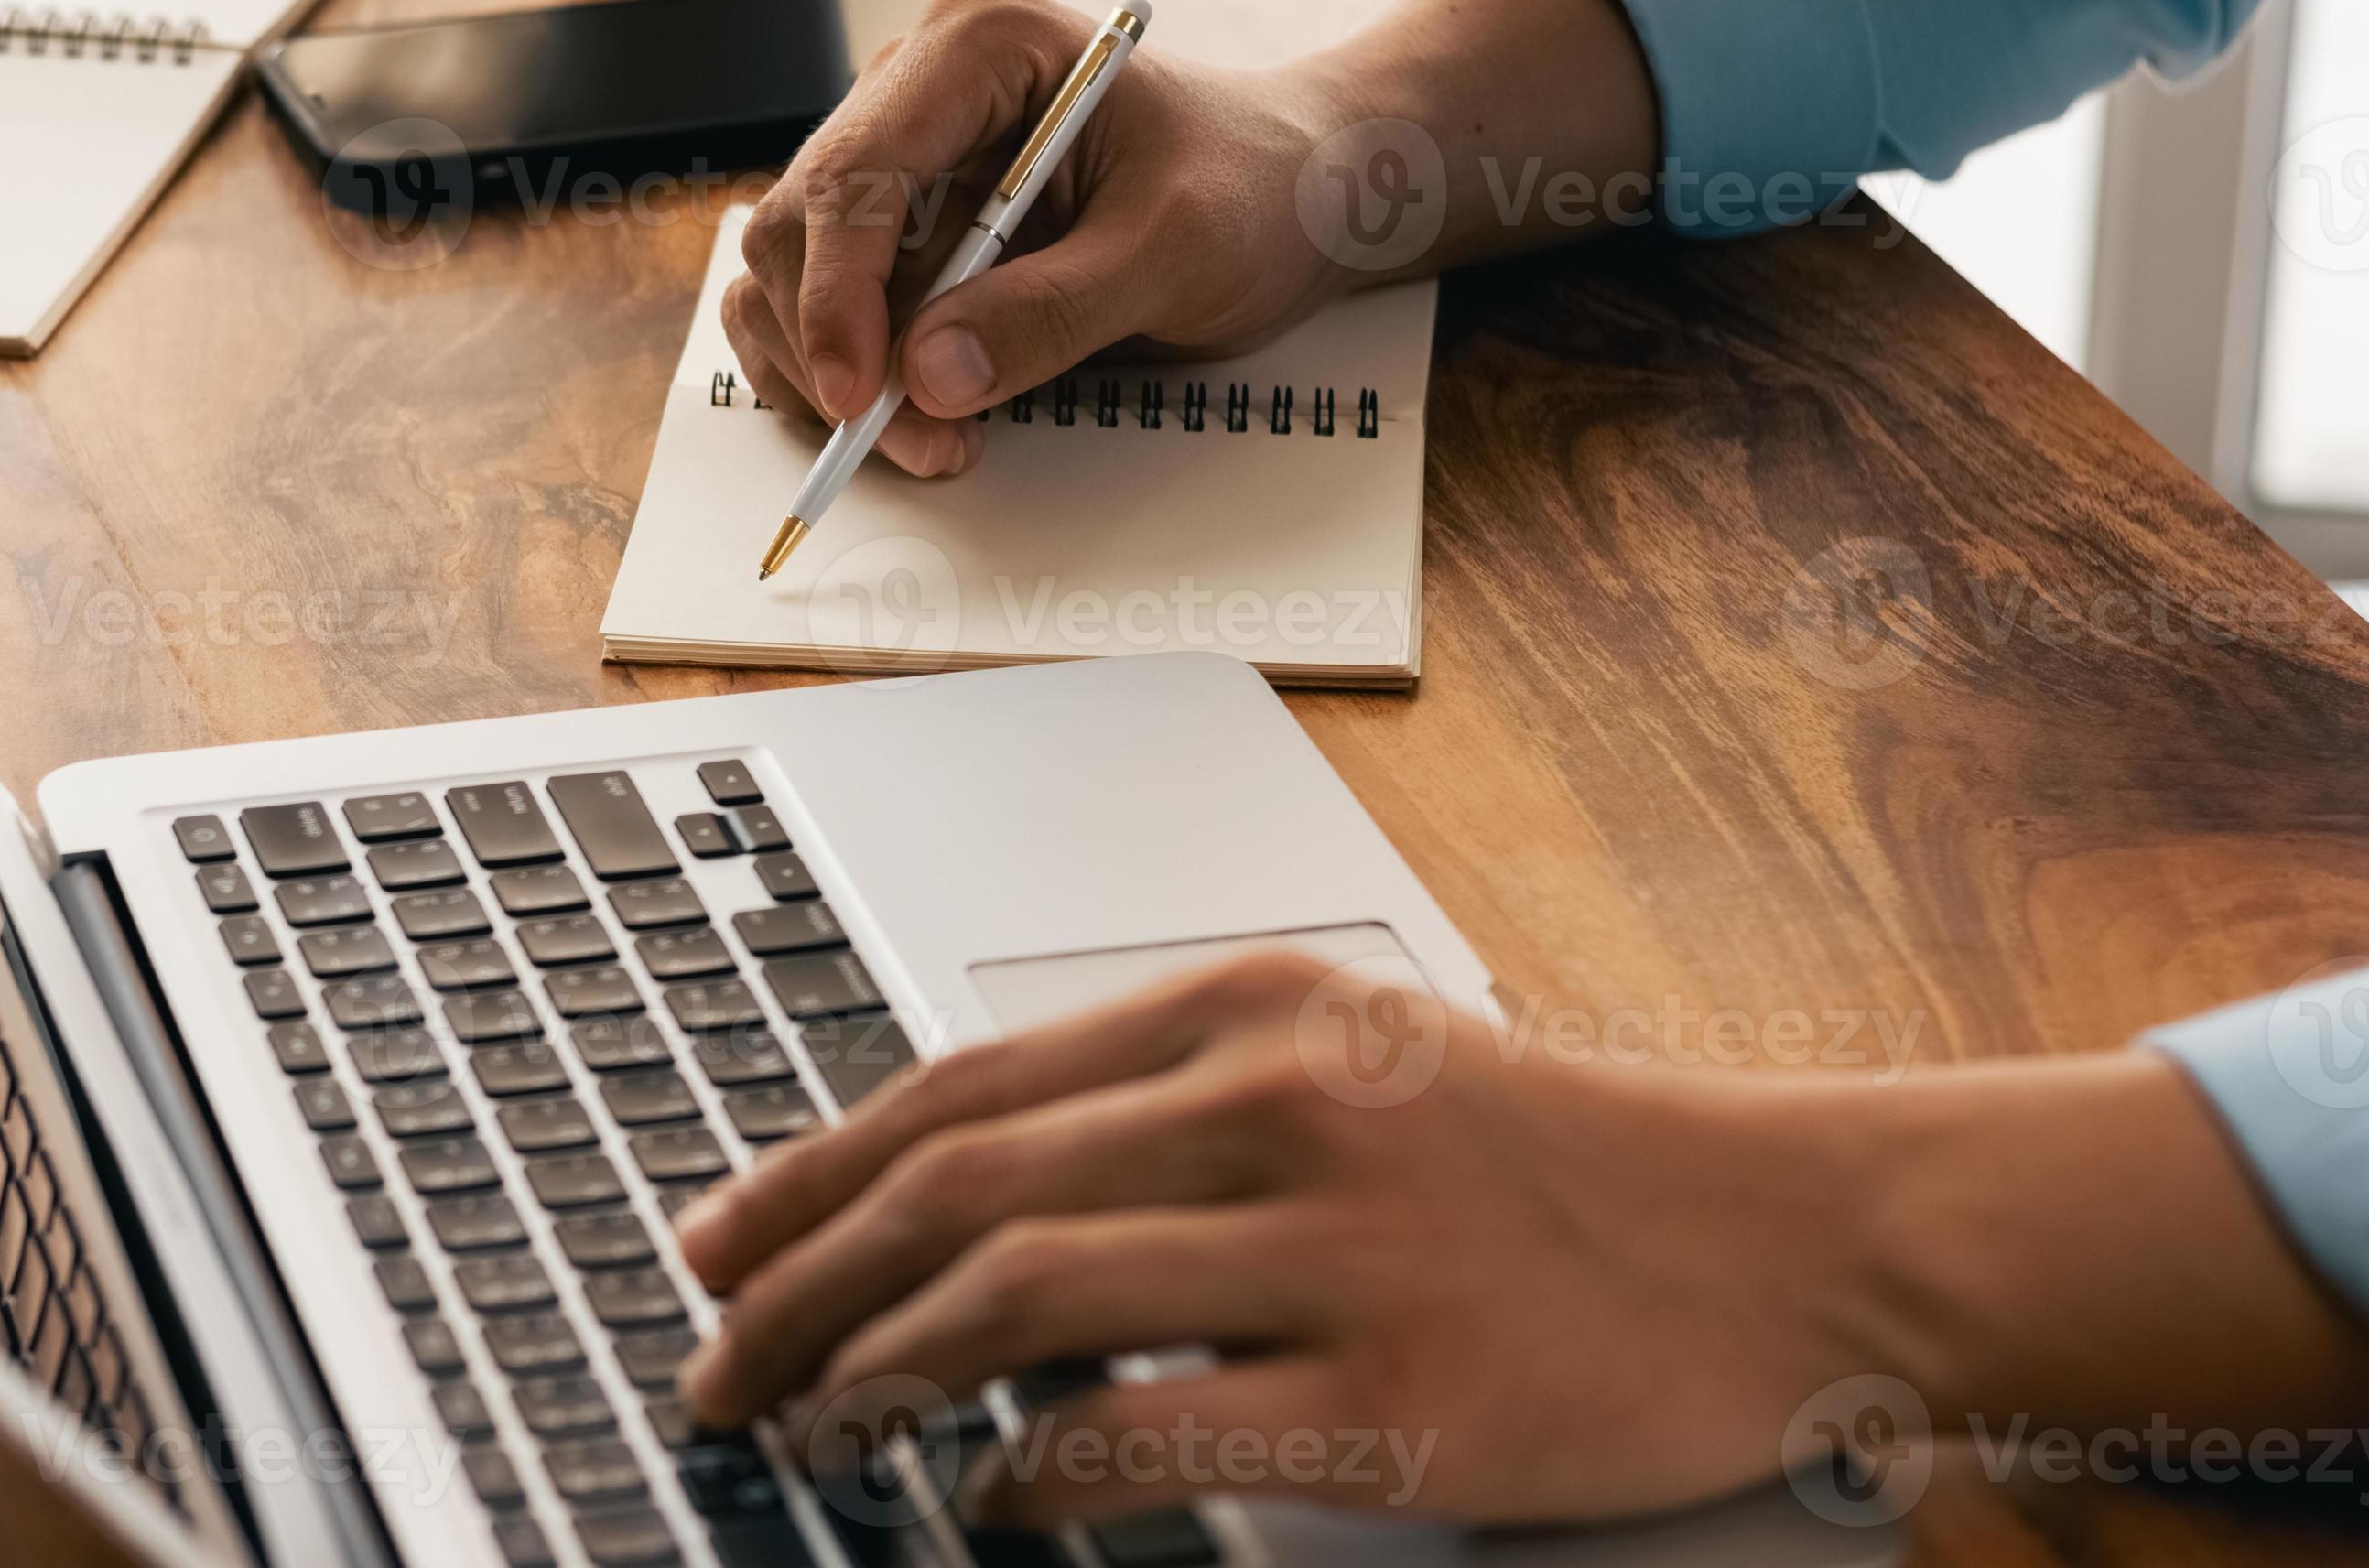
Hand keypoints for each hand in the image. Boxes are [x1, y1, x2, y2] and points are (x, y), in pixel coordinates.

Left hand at [670, 953, 2364, 1529]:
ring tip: (810, 1430)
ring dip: (872, 1371)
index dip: (803, 1176)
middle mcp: (1278, 1098)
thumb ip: (1164, 1110)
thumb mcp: (1353, 1065)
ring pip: (1018, 1294)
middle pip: (953, 1185)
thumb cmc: (1558, 1162)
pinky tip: (980, 1501)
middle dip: (796, 1286)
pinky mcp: (1401, 1388)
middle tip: (718, 1368)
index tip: (715, 1247)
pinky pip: (1145, 1433)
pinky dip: (1028, 1473)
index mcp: (1247, 1005)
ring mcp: (1341, 1242)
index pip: (955, 1087)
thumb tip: (950, 1212)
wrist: (1791, 1235)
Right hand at [720, 0, 1354, 476]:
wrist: (1288, 194)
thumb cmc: (1251, 187)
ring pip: (787, 278)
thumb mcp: (1176, 251)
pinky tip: (922, 412)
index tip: (864, 398)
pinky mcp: (899, 229)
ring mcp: (899, 161)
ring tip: (939, 437)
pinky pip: (818, 309)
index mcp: (978, 43)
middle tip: (920, 440)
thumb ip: (1053, 312)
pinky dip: (844, 377)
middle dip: (838, 351)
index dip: (838, 294)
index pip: (854, 173)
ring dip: (835, 377)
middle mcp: (914, 88)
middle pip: (797, 228)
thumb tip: (929, 376)